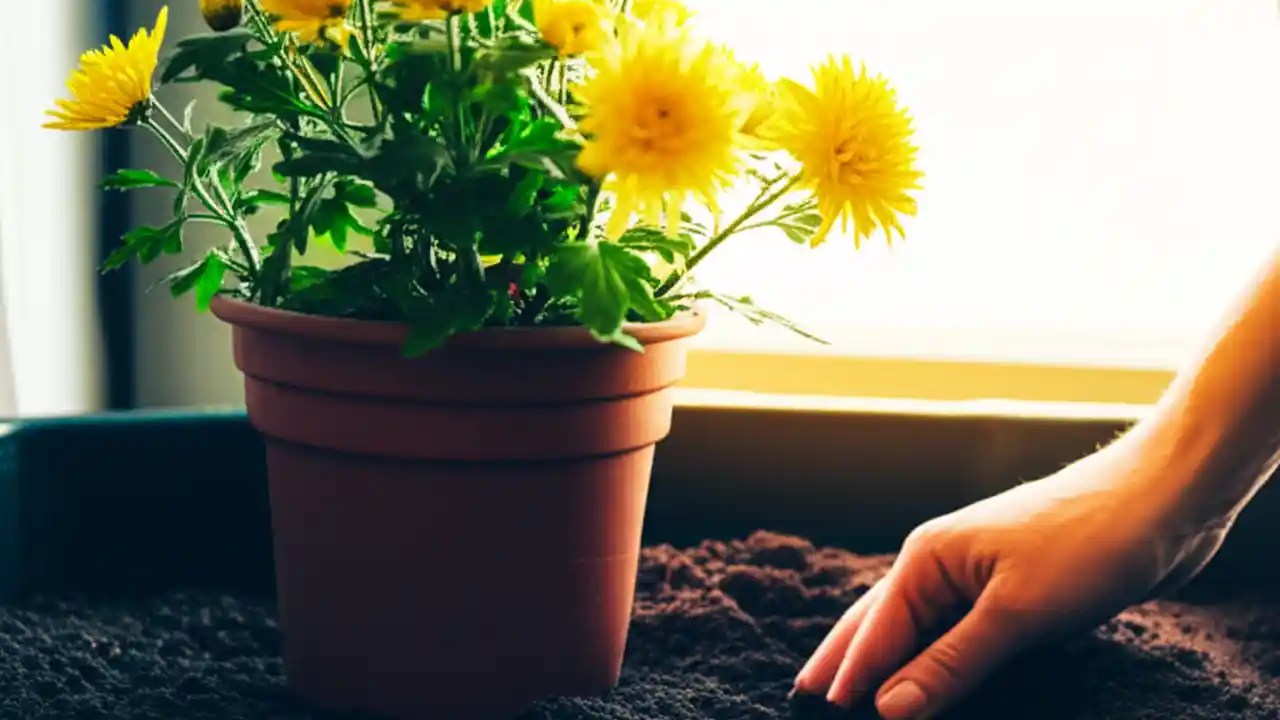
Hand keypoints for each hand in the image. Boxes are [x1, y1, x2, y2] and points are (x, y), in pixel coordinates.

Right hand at [791, 434, 1231, 718]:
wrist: (1161, 499)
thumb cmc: (1086, 542)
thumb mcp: (1016, 614)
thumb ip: (951, 663)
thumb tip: (888, 709)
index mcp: (928, 559)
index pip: (875, 631)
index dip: (848, 676)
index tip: (817, 711)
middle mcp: (941, 563)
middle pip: (878, 620)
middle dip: (845, 659)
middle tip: (805, 693)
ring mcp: (976, 572)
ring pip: (916, 625)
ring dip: (885, 658)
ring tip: (849, 686)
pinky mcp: (1012, 586)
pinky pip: (956, 630)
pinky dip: (932, 655)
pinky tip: (928, 668)